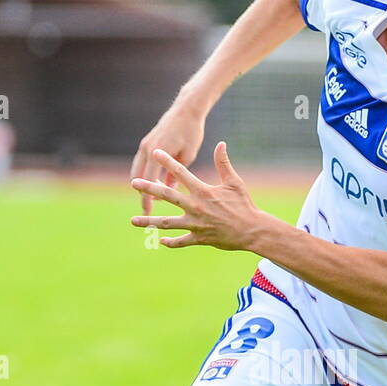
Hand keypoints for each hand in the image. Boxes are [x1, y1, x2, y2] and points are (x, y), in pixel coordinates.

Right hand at [130, 98, 205, 214]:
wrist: (186, 109)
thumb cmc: (191, 132)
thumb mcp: (187, 156)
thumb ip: (176, 174)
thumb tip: (169, 189)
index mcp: (157, 153)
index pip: (149, 181)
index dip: (147, 199)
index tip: (147, 213)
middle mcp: (147, 149)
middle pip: (137, 177)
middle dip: (141, 193)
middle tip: (147, 209)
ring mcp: (145, 145)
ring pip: (137, 170)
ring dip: (142, 183)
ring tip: (150, 198)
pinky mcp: (146, 143)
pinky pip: (141, 163)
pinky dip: (144, 174)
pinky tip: (155, 183)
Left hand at [131, 141, 263, 252]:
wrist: (253, 231)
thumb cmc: (244, 205)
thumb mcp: (234, 182)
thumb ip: (223, 163)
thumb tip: (221, 144)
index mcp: (203, 191)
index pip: (181, 172)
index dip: (167, 161)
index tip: (155, 153)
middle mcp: (196, 207)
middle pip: (167, 195)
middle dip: (149, 188)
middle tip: (133, 183)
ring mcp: (195, 224)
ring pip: (167, 223)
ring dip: (149, 222)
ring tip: (133, 221)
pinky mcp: (199, 238)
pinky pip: (180, 241)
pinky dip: (170, 242)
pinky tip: (160, 239)